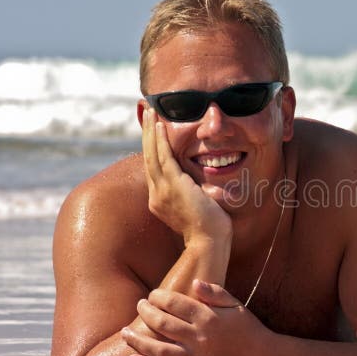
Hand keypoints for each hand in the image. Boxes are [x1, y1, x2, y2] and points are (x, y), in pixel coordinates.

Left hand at [121, 279, 273, 355]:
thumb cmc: (249, 329)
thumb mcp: (236, 305)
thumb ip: (215, 293)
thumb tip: (194, 282)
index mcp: (209, 318)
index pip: (176, 304)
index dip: (159, 297)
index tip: (152, 294)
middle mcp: (200, 339)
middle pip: (163, 324)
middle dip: (145, 313)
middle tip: (138, 306)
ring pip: (159, 350)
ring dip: (138, 341)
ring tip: (124, 332)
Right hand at [141, 108, 230, 244]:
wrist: (209, 242)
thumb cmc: (209, 229)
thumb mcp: (196, 207)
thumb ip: (193, 194)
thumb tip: (201, 186)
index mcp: (160, 200)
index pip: (153, 168)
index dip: (152, 148)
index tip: (153, 131)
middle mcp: (156, 194)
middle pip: (148, 157)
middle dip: (147, 134)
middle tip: (147, 113)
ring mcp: (162, 190)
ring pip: (152, 154)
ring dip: (151, 131)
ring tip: (150, 112)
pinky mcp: (174, 186)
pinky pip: (164, 158)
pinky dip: (160, 141)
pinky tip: (160, 126)